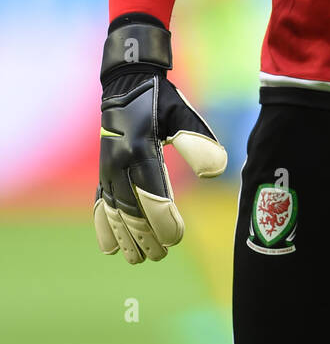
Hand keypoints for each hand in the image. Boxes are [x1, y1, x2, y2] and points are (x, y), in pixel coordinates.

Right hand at [93, 19, 226, 263]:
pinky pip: (99, 205)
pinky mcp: (103, 173)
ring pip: (113, 213)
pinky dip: (103, 227)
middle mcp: (119, 163)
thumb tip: (216, 172)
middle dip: (146, 237)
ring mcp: (107, 170)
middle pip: (131, 211)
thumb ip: (198, 143)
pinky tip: (109, 248)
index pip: (152, 196)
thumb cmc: (161, 102)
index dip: (164, 221)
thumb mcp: (183, 115)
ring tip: (139, 259)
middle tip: (163, 255)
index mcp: (140, 150)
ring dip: (125, 239)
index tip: (178, 237)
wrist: (127, 84)